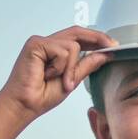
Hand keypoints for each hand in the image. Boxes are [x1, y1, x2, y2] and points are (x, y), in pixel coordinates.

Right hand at [0, 26, 116, 121]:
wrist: (24, 105)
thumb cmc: (41, 96)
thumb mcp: (71, 80)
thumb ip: (85, 66)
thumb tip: (103, 55)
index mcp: (55, 51)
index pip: (79, 39)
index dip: (96, 39)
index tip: (112, 45)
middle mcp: (48, 44)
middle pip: (77, 33)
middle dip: (97, 38)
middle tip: (112, 46)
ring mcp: (41, 42)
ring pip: (72, 45)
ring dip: (71, 68)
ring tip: (61, 82)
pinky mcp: (36, 44)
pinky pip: (62, 51)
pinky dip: (60, 67)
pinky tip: (48, 75)